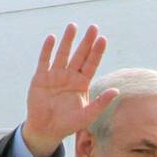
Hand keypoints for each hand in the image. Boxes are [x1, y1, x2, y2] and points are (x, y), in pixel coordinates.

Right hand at [23, 24, 117, 156]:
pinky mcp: (41, 77)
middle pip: (80, 55)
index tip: (103, 39)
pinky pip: (45, 60)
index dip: (97, 52)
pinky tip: (52, 38)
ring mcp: (55, 75)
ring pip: (63, 54)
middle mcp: (70, 76)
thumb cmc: (68, 124)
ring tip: (73, 26)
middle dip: (86, 42)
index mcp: (81, 84)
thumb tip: (116, 91)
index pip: (91, 65)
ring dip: (68, 40)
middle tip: (93, 27)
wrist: (46, 130)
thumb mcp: (87, 116)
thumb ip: (100, 103)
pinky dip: (47, 50)